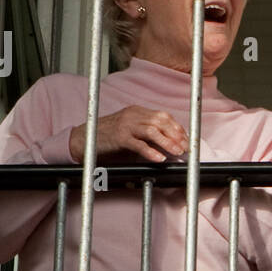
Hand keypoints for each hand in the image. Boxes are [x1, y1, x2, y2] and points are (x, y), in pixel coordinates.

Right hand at [69, 105, 187, 162]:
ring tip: (176, 152)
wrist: (84, 139)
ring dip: (167, 142)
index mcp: (137, 112)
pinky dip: (151, 151)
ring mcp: (125, 125)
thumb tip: (169, 144)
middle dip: (176, 135)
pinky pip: (138, 144)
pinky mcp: (118, 137)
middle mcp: (133, 115)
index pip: (164, 116)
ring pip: (152, 130)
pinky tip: (159, 158)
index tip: (187, 140)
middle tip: (186, 148)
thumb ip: (147, 135)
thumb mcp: (131, 132)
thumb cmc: (109, 138)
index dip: (178, 128)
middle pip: (161, 121)